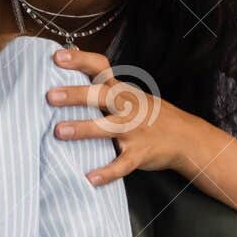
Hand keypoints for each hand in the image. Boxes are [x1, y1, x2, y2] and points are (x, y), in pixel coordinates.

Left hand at [46, 48, 192, 183]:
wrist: (185, 137)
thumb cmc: (149, 115)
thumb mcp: (130, 96)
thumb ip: (104, 89)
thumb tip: (69, 79)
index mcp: (122, 91)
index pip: (101, 68)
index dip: (80, 60)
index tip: (57, 56)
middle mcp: (127, 108)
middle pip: (101, 96)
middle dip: (76, 95)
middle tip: (50, 96)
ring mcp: (134, 131)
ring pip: (107, 128)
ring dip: (83, 129)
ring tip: (59, 132)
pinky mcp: (139, 154)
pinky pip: (122, 165)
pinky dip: (107, 173)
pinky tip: (90, 179)